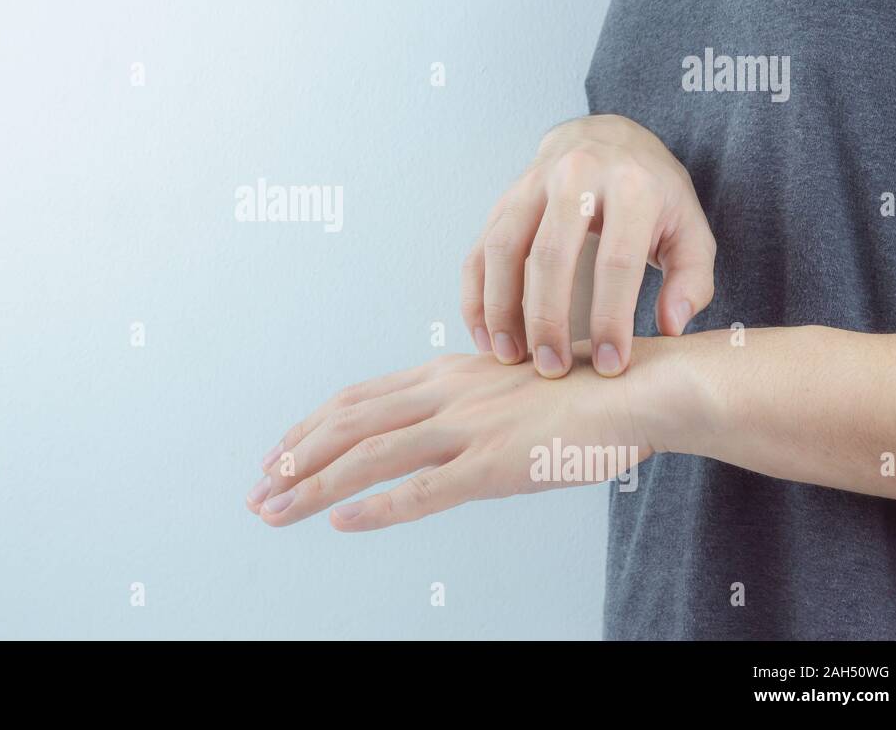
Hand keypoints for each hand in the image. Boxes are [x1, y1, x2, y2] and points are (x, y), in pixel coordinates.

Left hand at [245, 346, 673, 531]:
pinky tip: (343, 521)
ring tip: (275, 508)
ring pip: (371, 455)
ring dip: (314, 483)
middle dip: (294, 457)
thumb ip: (464, 404)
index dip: (310, 426)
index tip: (277, 451)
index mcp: (447, 375)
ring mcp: (468, 428)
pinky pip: (424, 489)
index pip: (358, 398)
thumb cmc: (580, 391)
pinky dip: (377, 506)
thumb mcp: (507, 387)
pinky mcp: (496, 465)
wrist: (639, 388)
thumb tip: (429, 430)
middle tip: (256, 488)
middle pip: (349, 423)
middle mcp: (446, 394)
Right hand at [461, 114, 715, 377]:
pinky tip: (486, 336)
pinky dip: (476, 297)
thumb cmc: (653, 195)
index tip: (611, 366)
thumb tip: (669, 328)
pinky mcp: (502, 201)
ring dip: (500, 309)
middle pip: (551, 255)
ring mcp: (531, 185)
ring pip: (503, 249)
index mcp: (631, 187)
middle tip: (552, 368)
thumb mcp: (689, 229)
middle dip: (548, 320)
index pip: (617, 261)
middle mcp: (576, 177)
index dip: (612, 319)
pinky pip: (478, 251)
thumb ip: (691, 280)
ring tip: (509, 357)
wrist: (606, 137)